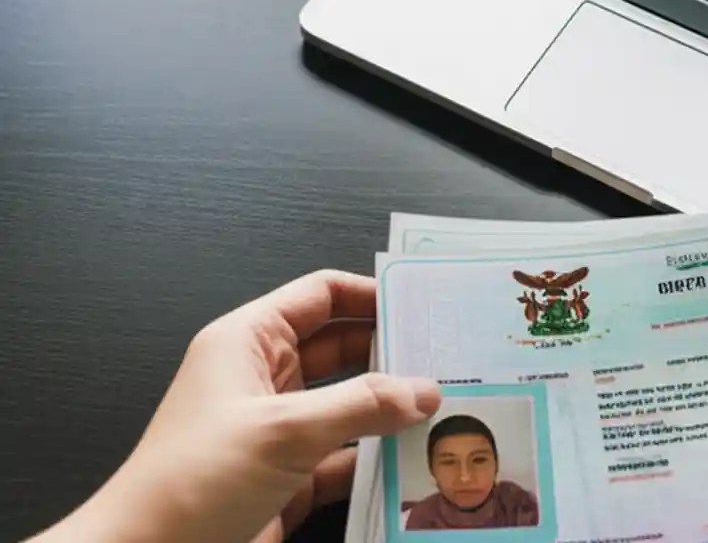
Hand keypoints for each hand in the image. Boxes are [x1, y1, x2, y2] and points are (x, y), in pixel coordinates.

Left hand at [32, 270, 440, 542]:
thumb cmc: (190, 483)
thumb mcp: (284, 431)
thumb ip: (361, 405)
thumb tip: (422, 390)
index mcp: (247, 343)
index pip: (319, 297)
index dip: (370, 294)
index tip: (421, 306)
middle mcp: (262, 380)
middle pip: (342, 349)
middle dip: (391, 354)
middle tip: (447, 360)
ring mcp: (276, 430)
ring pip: (348, 405)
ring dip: (389, 410)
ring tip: (443, 410)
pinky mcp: (287, 478)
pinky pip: (344, 457)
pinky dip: (377, 459)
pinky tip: (413, 463)